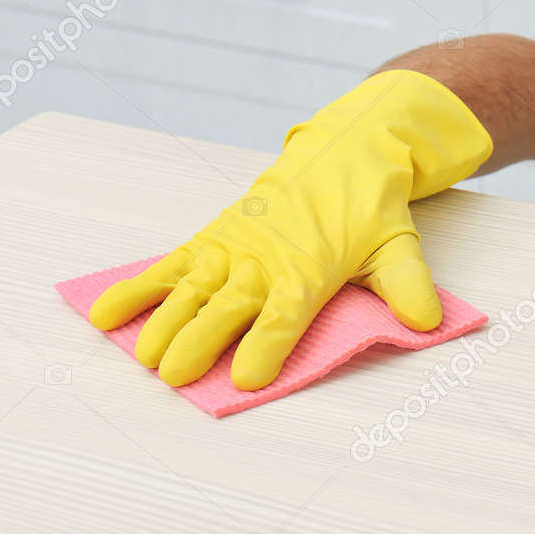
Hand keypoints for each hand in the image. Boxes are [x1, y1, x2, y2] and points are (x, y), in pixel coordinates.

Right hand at [87, 70, 492, 390]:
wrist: (346, 153)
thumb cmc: (369, 210)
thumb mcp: (398, 246)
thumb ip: (407, 286)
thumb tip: (428, 321)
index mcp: (309, 269)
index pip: (285, 315)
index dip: (265, 347)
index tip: (249, 380)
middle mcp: (264, 260)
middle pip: (227, 308)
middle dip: (200, 344)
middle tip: (175, 378)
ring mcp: (232, 247)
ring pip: (190, 290)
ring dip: (163, 324)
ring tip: (143, 359)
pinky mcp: (212, 236)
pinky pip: (169, 265)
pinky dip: (137, 289)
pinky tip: (106, 315)